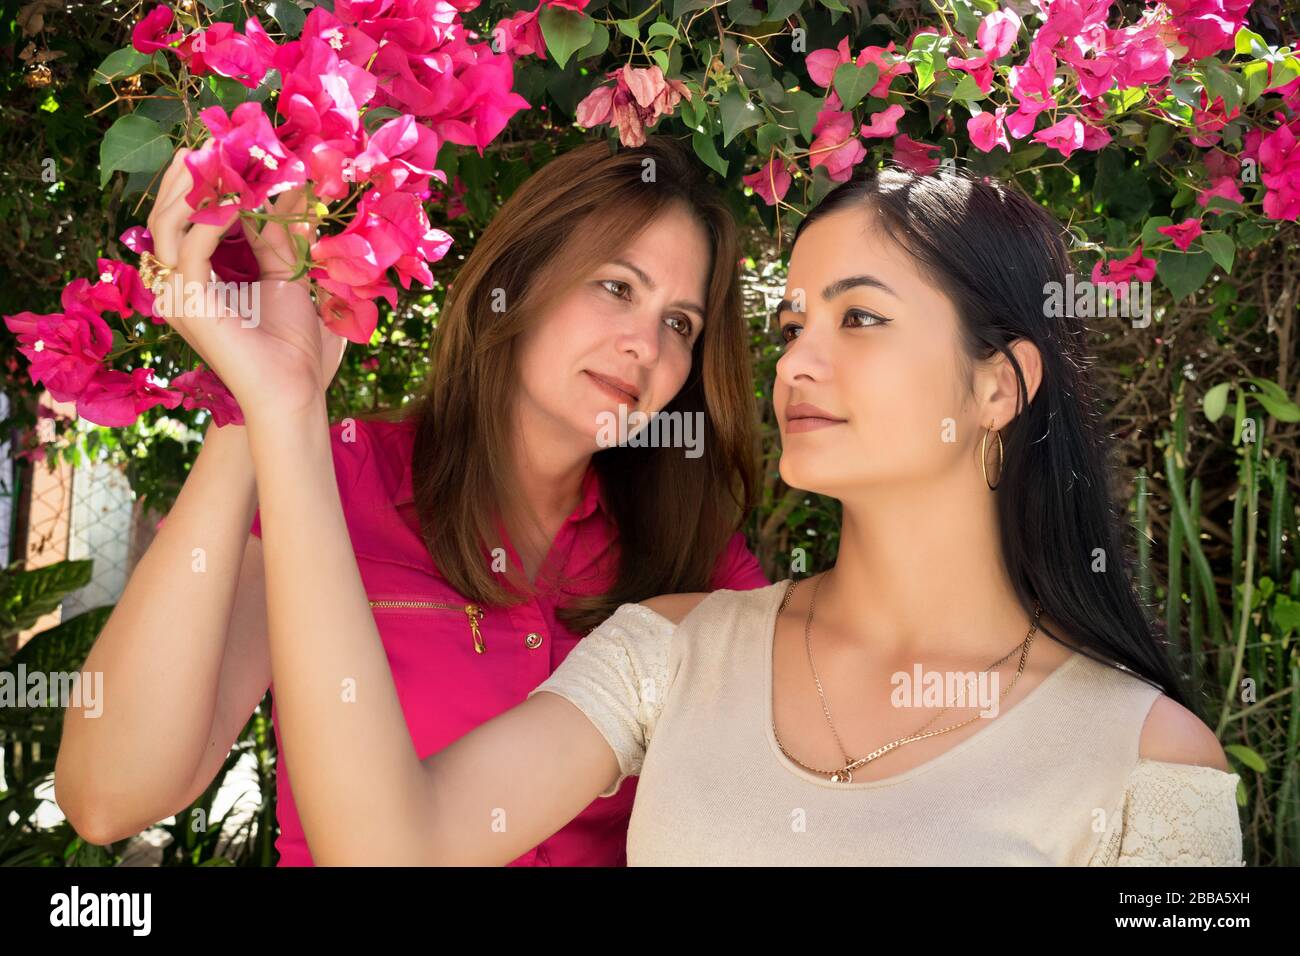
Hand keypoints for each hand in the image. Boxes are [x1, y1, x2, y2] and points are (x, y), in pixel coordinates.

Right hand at [145, 147, 346, 421]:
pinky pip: (190, 251)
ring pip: (166, 228)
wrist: (294, 391)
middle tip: (209, 142)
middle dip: (185, 176)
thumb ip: (279, 234)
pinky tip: (235, 203)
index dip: (197, 183)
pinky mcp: (190, 306)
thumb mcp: (286, 275)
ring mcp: (178, 297)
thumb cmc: (292, 344)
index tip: (221, 149)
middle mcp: (178, 286)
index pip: (182, 220)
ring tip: (218, 160)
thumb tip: (290, 184)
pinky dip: (211, 222)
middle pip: (164, 217)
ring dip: (192, 189)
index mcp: (196, 279)